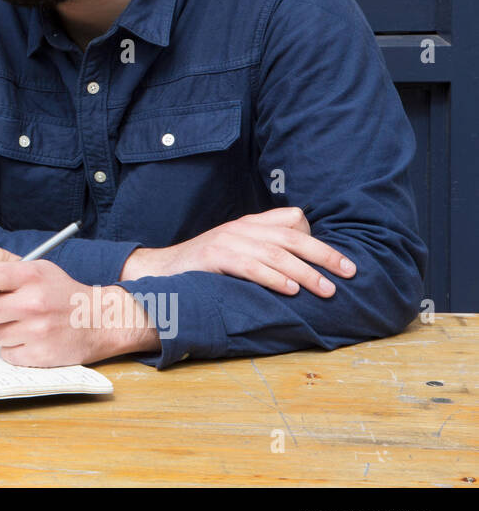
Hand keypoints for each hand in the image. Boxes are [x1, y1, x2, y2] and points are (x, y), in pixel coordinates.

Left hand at [0, 247, 158, 366]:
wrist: (101, 320)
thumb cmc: (61, 292)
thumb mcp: (36, 267)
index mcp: (30, 275)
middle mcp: (32, 302)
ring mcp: (37, 331)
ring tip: (20, 323)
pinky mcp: (40, 355)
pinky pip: (6, 354)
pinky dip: (13, 348)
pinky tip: (29, 339)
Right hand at [121, 206, 355, 297]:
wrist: (161, 269)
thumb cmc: (204, 266)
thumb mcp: (236, 251)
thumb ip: (264, 251)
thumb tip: (301, 265)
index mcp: (249, 223)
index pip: (292, 220)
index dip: (317, 239)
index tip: (340, 262)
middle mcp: (241, 228)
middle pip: (291, 237)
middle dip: (324, 254)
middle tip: (349, 273)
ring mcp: (227, 241)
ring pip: (276, 254)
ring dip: (306, 272)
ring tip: (326, 289)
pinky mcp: (214, 257)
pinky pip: (250, 266)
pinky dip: (273, 278)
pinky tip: (291, 290)